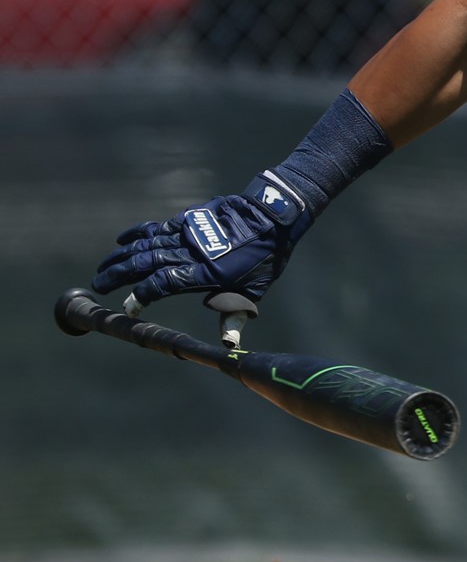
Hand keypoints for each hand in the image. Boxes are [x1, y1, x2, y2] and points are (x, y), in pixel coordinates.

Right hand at [92, 172, 312, 310]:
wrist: (273, 215)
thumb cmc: (266, 257)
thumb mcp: (254, 290)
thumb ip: (234, 316)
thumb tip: (228, 346)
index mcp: (205, 272)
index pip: (163, 283)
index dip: (142, 295)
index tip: (129, 307)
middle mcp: (190, 252)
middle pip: (145, 262)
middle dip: (118, 274)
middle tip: (98, 285)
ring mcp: (187, 233)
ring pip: (146, 244)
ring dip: (121, 256)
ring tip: (102, 267)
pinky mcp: (188, 219)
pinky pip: (157, 226)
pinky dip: (137, 233)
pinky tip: (122, 240)